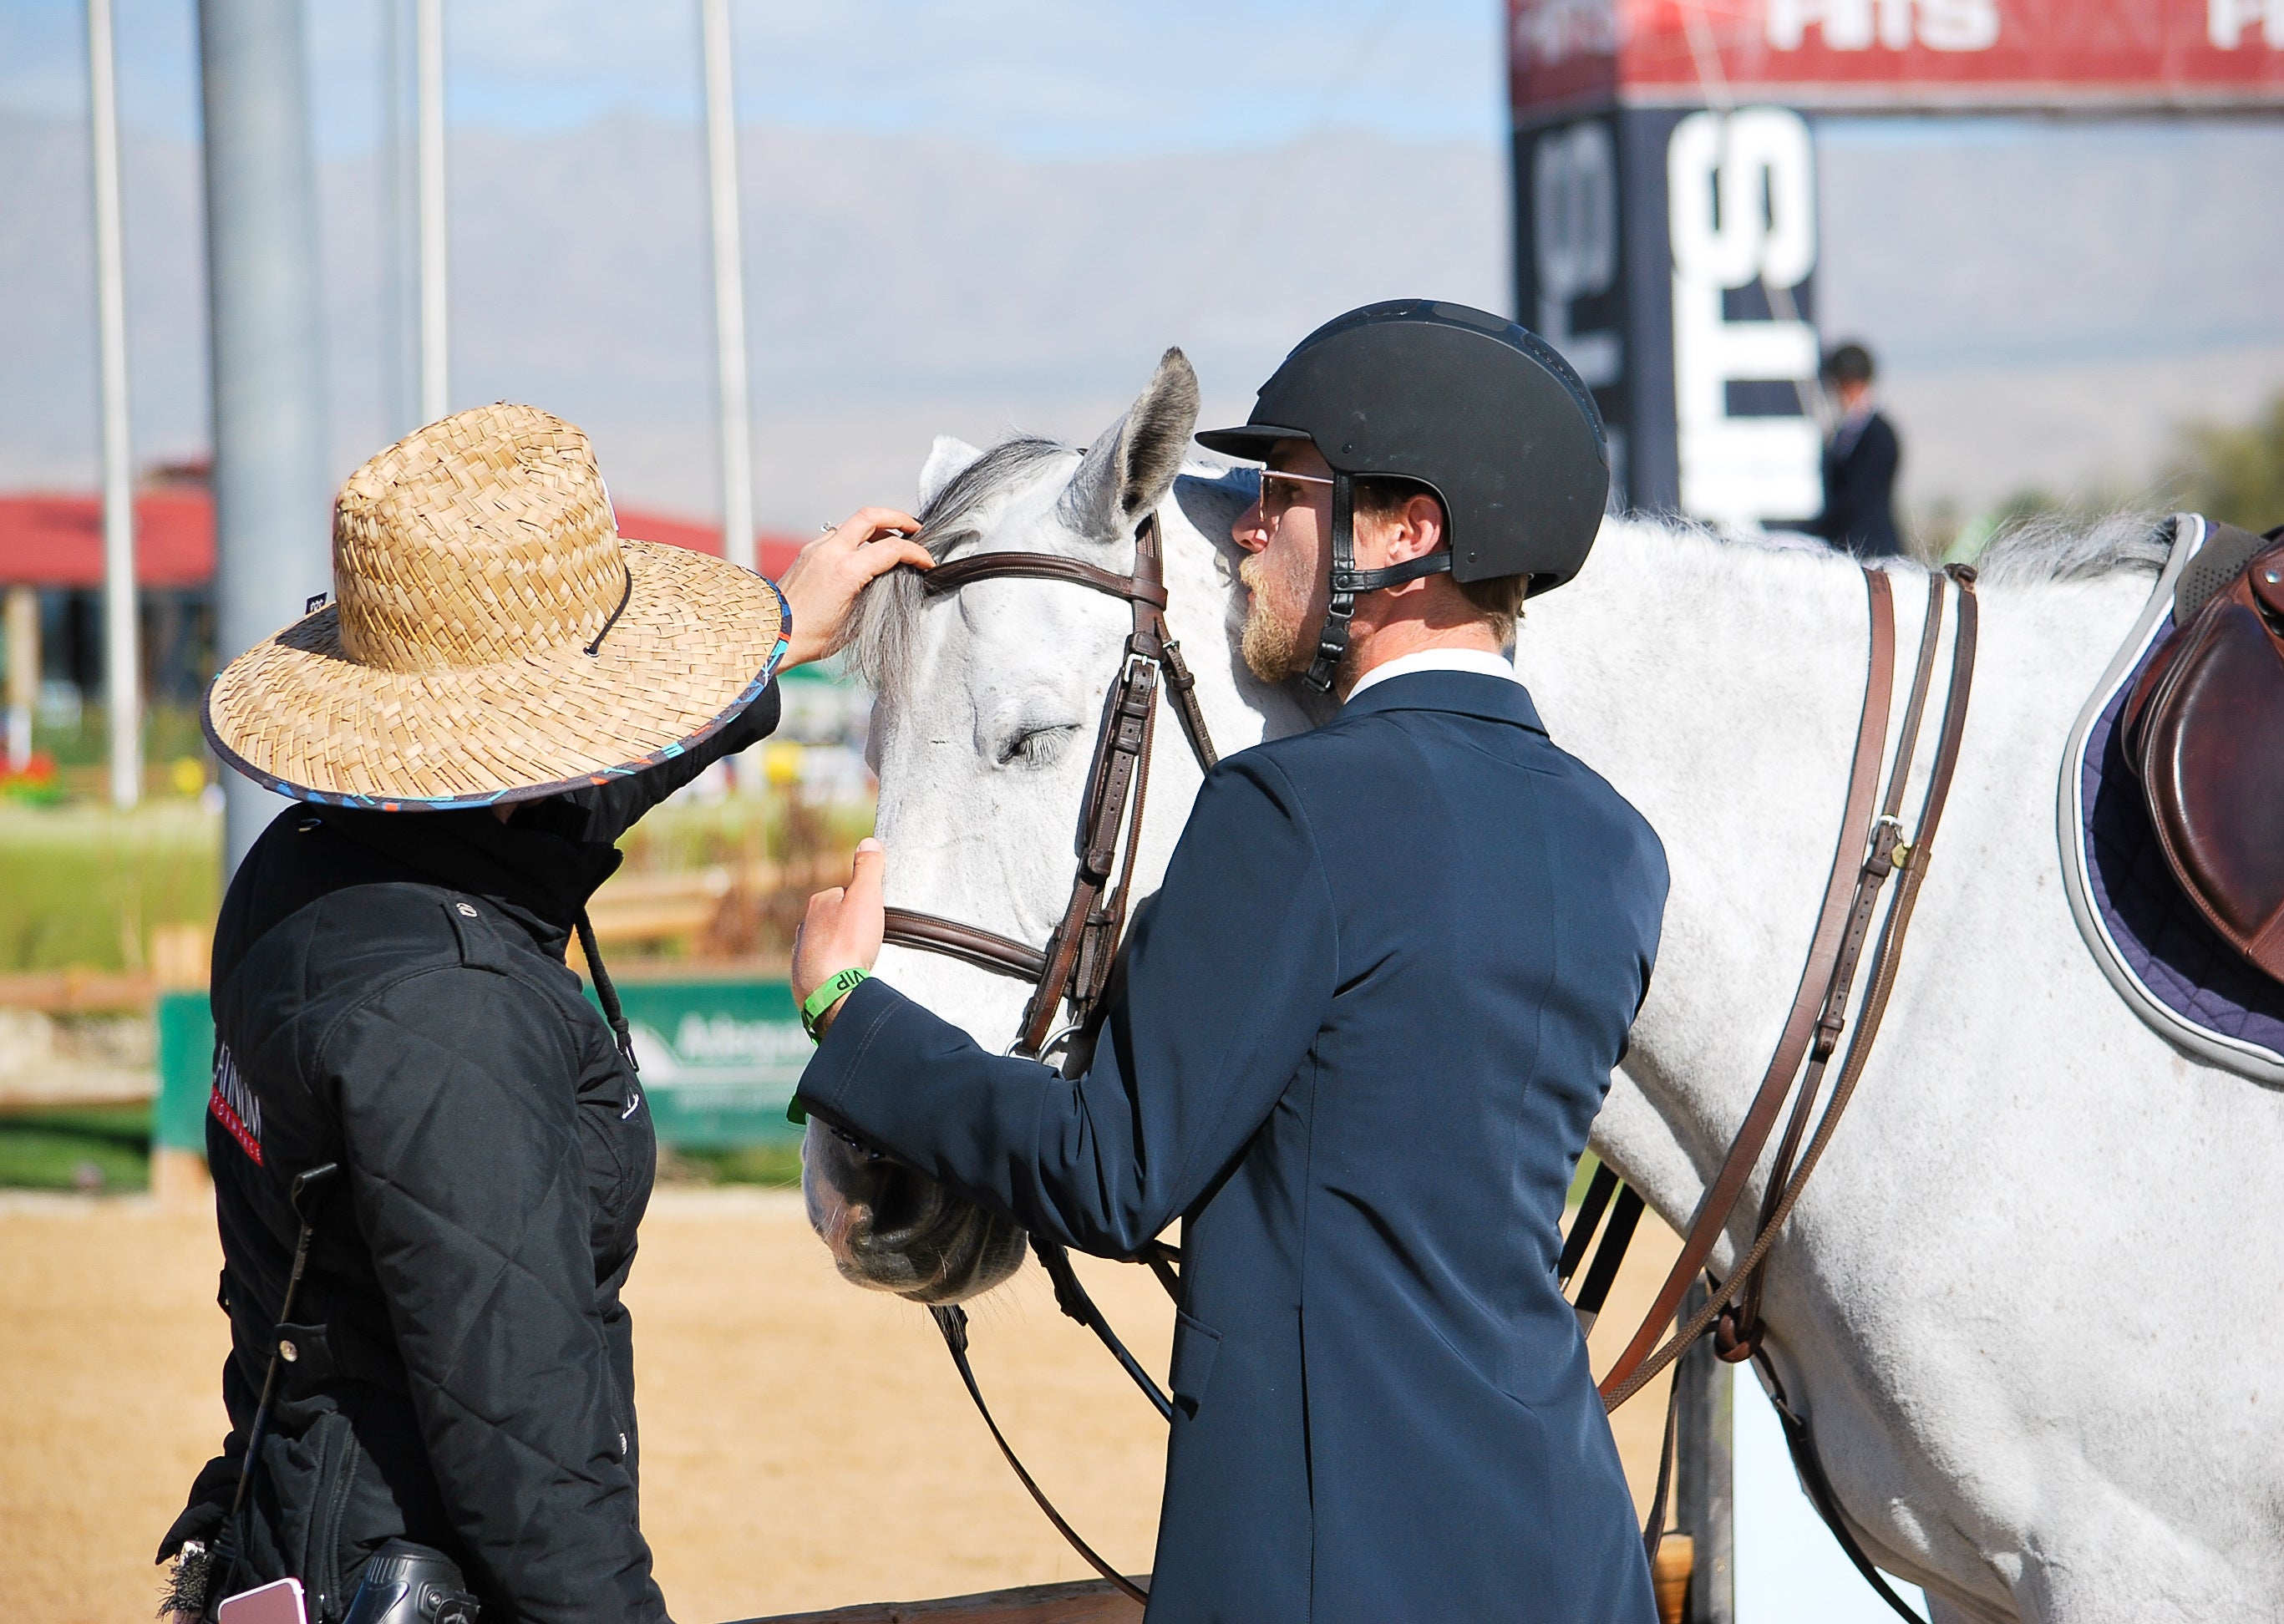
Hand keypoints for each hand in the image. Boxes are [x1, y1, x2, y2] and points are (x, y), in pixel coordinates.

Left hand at [778, 507, 930, 668]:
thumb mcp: (855, 620)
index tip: (927, 562)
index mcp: (846, 571)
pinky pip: (837, 535)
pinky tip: (864, 553)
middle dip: (897, 518)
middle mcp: (830, 552)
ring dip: (876, 527)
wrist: (774, 635)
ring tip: (892, 540)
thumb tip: (893, 580)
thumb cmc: (812, 637)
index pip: (892, 548)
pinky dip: (856, 538)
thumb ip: (877, 593)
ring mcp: (816, 549)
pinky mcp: (807, 552)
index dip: (916, 553)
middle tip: (915, 529)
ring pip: (852, 523)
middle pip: (870, 516)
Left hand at [793, 838, 886, 1033]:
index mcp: (819, 904)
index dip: (862, 904)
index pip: (844, 894)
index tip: (873, 918)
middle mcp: (804, 926)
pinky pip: (821, 970)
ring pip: (825, 946)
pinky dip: (832, 973)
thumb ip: (868, 869)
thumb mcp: (866, 898)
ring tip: (858, 962)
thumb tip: (869, 842)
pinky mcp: (802, 980)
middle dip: (849, 929)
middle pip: (834, 921)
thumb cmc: (849, 942)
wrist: (831, 991)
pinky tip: (844, 979)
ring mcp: (800, 954)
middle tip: (868, 942)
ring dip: (840, 952)